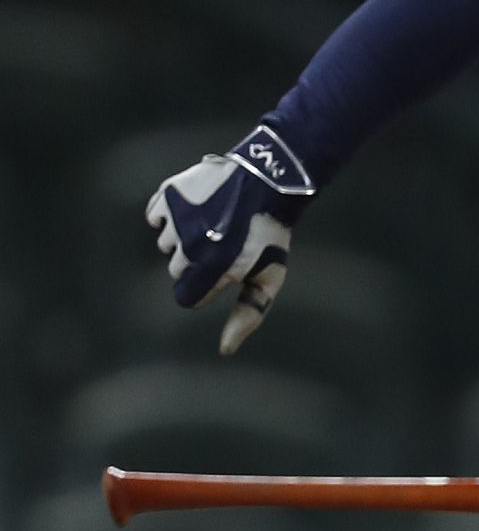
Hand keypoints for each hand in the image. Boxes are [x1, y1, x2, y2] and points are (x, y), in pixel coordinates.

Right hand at [144, 125, 312, 355]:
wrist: (270, 180)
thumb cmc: (271, 234)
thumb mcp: (269, 278)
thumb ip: (248, 315)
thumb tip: (225, 350)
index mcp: (212, 271)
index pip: (186, 297)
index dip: (205, 287)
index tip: (223, 271)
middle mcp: (188, 247)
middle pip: (176, 270)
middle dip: (196, 262)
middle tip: (224, 242)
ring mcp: (177, 219)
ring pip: (165, 242)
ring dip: (184, 236)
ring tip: (214, 222)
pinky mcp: (168, 194)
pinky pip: (156, 215)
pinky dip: (171, 213)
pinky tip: (198, 206)